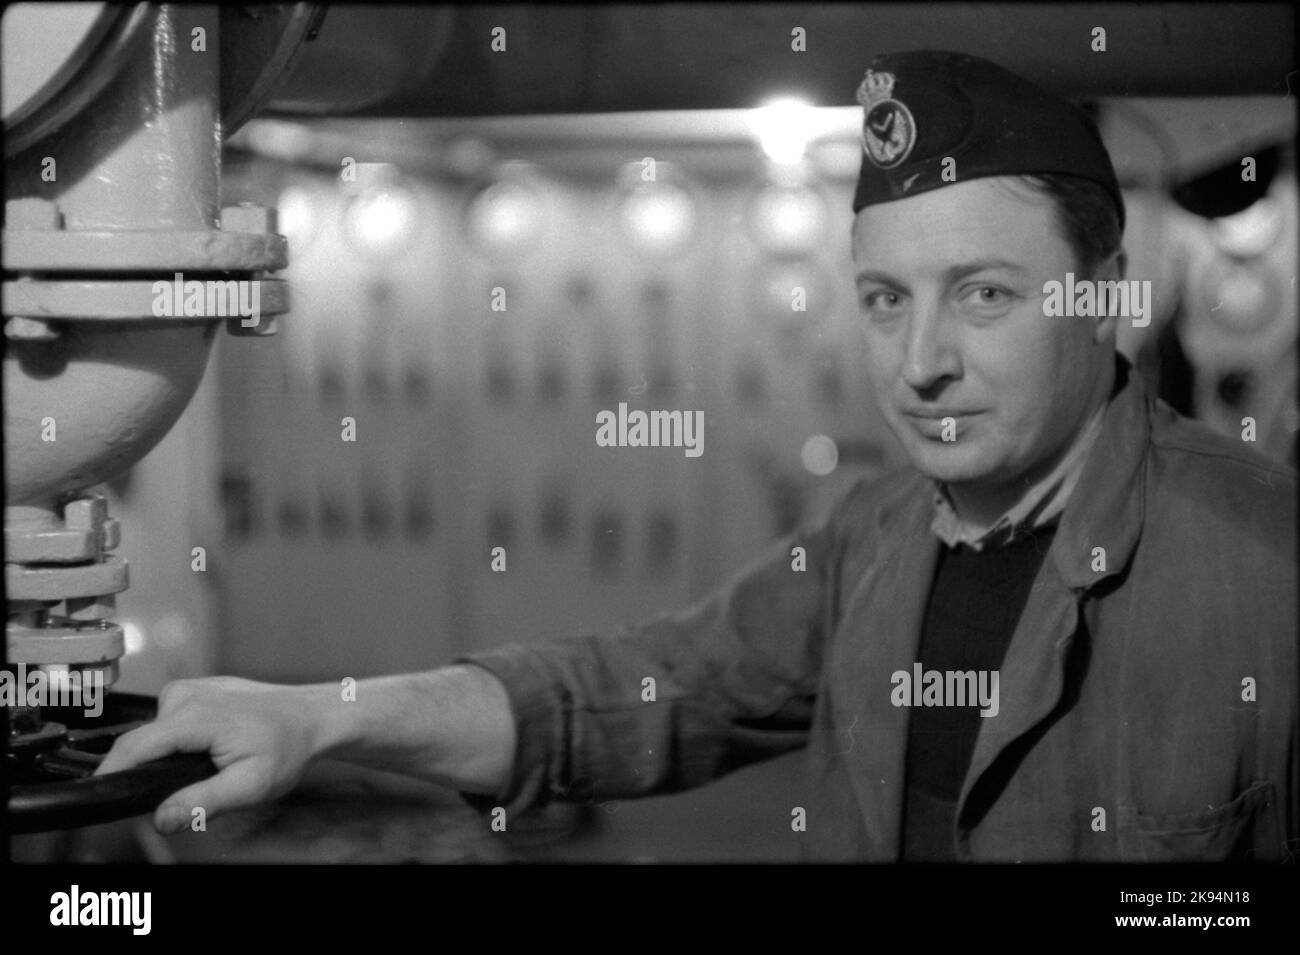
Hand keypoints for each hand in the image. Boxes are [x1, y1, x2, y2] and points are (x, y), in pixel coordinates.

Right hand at [95, 676, 331, 833]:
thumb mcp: (251, 785)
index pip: (131, 747)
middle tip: (186, 793)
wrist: (312, 716)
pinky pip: (168, 724)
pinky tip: (209, 747)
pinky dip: (179, 742)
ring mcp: (188, 689)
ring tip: (207, 766)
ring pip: (154, 736)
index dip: (111, 775)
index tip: (104, 799)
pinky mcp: (193, 690)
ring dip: (169, 757)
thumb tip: (161, 818)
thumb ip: (204, 803)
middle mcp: (184, 695)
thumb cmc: (288, 747)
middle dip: (150, 773)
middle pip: (140, 743)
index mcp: (194, 716)